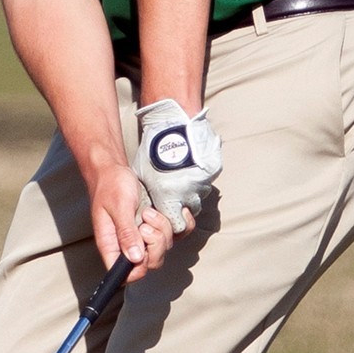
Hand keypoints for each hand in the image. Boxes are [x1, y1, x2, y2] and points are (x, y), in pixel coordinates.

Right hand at [89, 162, 174, 281]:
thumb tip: (135, 258)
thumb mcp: (118, 207)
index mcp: (112, 246)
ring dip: (163, 229)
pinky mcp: (156, 225)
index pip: (126, 274)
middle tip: (145, 223)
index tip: (143, 249)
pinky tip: (169, 212)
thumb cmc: (110, 186)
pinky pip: (176, 233)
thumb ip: (126, 233)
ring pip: (164, 247)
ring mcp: (144, 236)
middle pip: (151, 263)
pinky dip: (178, 223)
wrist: (115, 169)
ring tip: (149, 212)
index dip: (139, 269)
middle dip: (155, 243)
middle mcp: (128, 245)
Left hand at [133, 97, 222, 233]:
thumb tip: (148, 207)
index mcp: (170, 198)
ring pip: (199, 197)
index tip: (167, 214)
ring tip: (180, 179)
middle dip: (182, 210)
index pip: (179, 227)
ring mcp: (202, 183)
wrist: (173, 125)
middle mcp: (189, 194)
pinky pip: (206, 182)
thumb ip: (148, 195)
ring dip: (191, 193)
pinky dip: (198, 178)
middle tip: (174, 196)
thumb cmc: (152, 149)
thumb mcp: (142, 175)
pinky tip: (188, 169)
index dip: (173, 223)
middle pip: (190, 214)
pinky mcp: (212, 172)